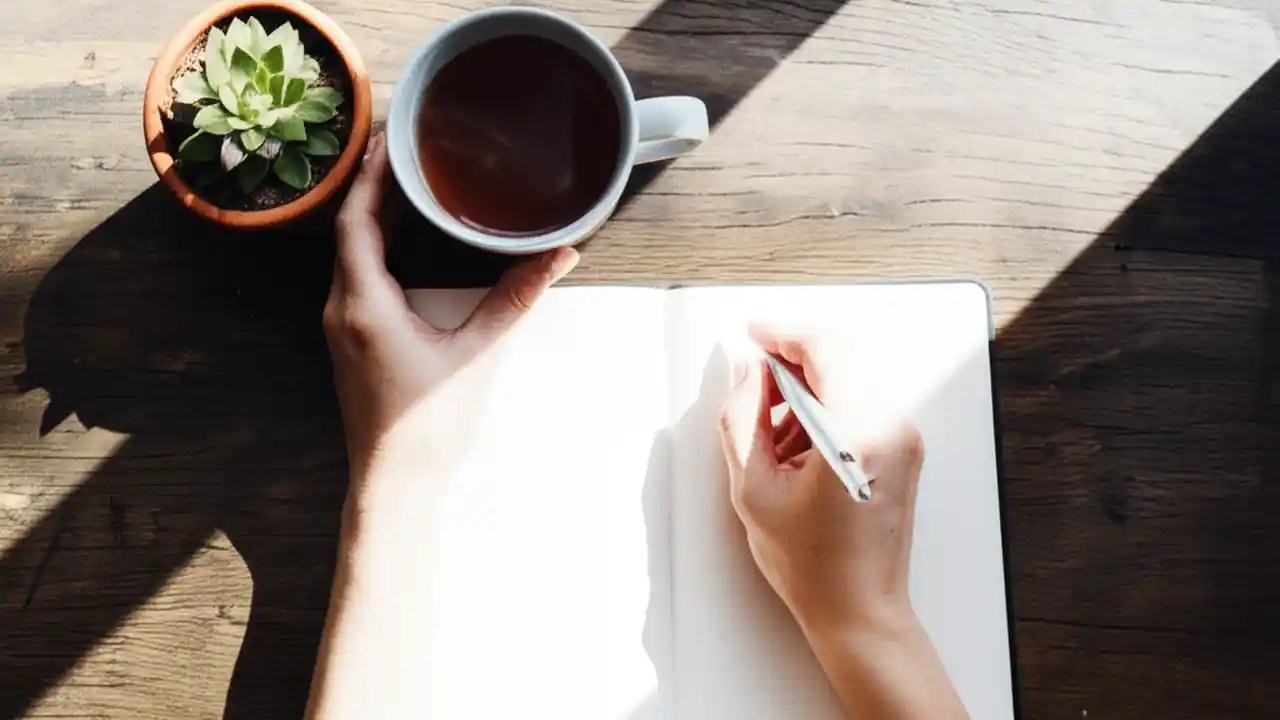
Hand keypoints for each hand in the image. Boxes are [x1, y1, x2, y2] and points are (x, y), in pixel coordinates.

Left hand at [323, 133, 578, 512]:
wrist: (396, 483)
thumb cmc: (429, 426)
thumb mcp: (477, 354)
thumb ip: (516, 299)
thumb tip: (560, 257)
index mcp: (365, 305)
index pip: (356, 221)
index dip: (371, 176)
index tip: (389, 140)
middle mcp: (342, 310)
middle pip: (349, 230)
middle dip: (373, 187)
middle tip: (403, 149)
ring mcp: (342, 327)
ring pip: (349, 254)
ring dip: (373, 216)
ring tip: (405, 183)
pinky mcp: (351, 341)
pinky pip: (355, 277)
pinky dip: (374, 247)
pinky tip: (400, 240)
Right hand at [718, 323, 922, 634]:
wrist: (860, 610)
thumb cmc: (812, 565)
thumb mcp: (754, 488)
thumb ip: (742, 417)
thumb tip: (745, 370)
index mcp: (859, 433)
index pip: (826, 349)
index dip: (783, 334)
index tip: (754, 335)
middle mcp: (892, 427)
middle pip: (839, 359)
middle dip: (790, 366)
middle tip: (752, 391)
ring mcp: (904, 437)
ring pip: (847, 380)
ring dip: (804, 393)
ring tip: (771, 440)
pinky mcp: (903, 448)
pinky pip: (859, 405)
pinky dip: (823, 411)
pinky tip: (796, 450)